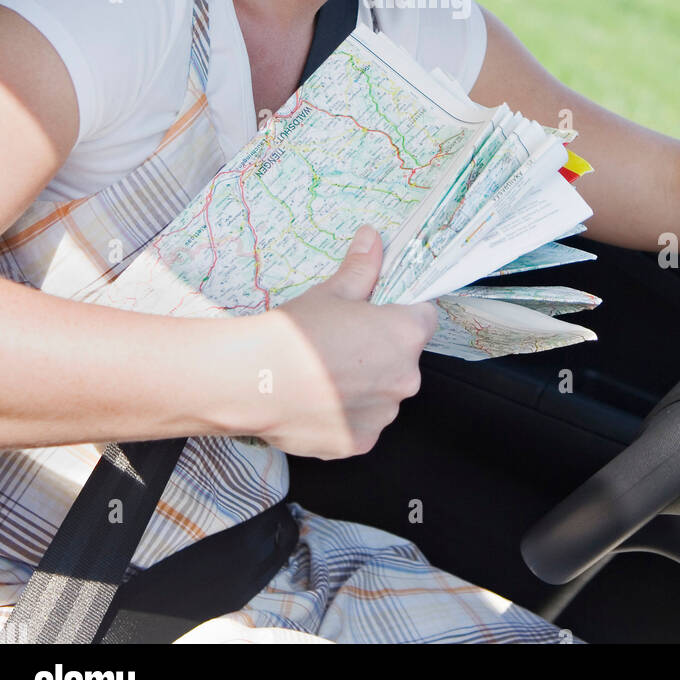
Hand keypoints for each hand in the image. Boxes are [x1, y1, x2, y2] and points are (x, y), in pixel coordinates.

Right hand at [231, 225, 437, 458]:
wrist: (255, 381)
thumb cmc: (296, 332)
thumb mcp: (331, 292)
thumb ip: (361, 267)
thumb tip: (374, 236)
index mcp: (405, 335)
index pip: (424, 317)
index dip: (401, 312)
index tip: (377, 314)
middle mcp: (405, 378)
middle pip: (403, 358)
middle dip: (380, 350)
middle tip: (341, 342)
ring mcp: (383, 414)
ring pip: (383, 393)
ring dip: (365, 385)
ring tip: (324, 373)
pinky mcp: (360, 442)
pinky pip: (361, 422)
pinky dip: (345, 414)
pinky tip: (316, 400)